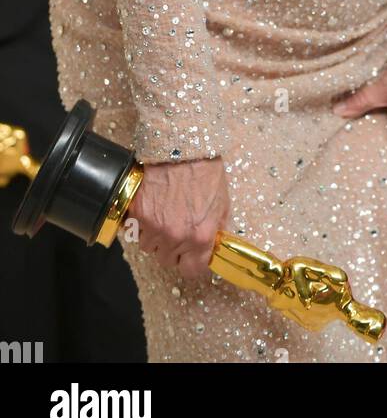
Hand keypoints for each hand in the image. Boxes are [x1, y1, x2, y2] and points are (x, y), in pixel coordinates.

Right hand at [124, 157, 229, 277]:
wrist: (181, 146)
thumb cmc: (205, 170)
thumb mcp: (222, 201)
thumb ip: (218, 228)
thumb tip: (215, 245)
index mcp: (201, 237)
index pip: (192, 271)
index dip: (191, 262)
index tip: (191, 254)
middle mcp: (176, 237)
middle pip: (167, 260)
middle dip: (172, 247)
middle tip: (176, 226)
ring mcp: (153, 227)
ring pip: (148, 247)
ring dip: (154, 235)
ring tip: (163, 212)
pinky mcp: (136, 214)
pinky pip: (133, 231)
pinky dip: (139, 224)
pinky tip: (150, 207)